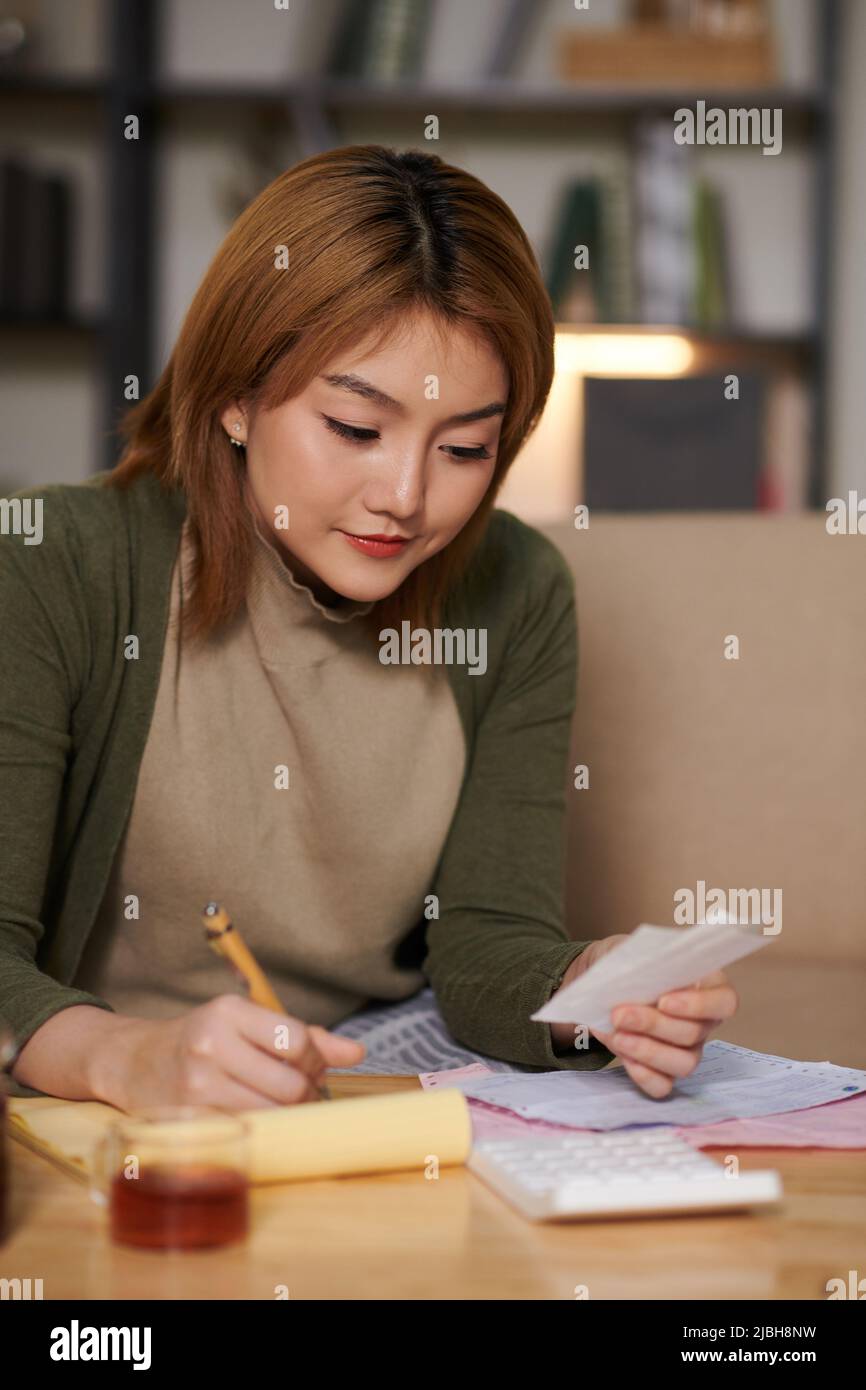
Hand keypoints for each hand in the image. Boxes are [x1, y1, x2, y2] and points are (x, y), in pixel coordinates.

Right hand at [90, 994, 366, 1110]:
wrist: (134, 1061)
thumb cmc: (203, 1039)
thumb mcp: (248, 1023)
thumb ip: (306, 1037)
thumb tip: (357, 1053)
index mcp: (229, 1011)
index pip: (296, 1041)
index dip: (314, 1062)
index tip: (310, 1068)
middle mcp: (211, 1043)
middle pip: (290, 1084)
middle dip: (304, 1093)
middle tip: (297, 1092)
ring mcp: (196, 1084)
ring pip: (273, 1113)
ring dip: (286, 1114)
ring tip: (276, 1103)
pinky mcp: (188, 1118)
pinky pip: (247, 1130)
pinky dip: (259, 1127)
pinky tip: (252, 1115)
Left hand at [555, 935, 738, 1098]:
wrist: (603, 981)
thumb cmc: (629, 962)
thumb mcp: (637, 949)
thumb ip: (648, 959)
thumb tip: (643, 973)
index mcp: (707, 986)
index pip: (725, 1002)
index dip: (699, 1005)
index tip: (664, 1000)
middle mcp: (702, 1022)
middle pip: (694, 1034)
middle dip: (654, 1025)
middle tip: (619, 1014)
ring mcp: (686, 1049)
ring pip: (684, 1064)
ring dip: (648, 1051)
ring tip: (618, 1035)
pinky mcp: (663, 1070)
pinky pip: (663, 1085)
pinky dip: (643, 1075)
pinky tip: (623, 1054)